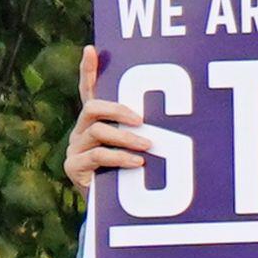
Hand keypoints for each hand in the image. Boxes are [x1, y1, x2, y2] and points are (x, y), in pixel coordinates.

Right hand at [66, 48, 156, 198]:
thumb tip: (183, 121)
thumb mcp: (139, 149)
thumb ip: (147, 132)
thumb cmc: (133, 173)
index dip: (88, 70)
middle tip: (142, 119)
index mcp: (97, 121)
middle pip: (93, 108)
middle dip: (118, 110)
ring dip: (125, 137)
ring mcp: (76, 147)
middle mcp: (82, 130)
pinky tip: (138, 163)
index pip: (90, 89)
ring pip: (98, 132)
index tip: (91, 48)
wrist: (116, 209)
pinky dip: (120, 158)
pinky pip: (97, 156)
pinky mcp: (74, 167)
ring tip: (148, 145)